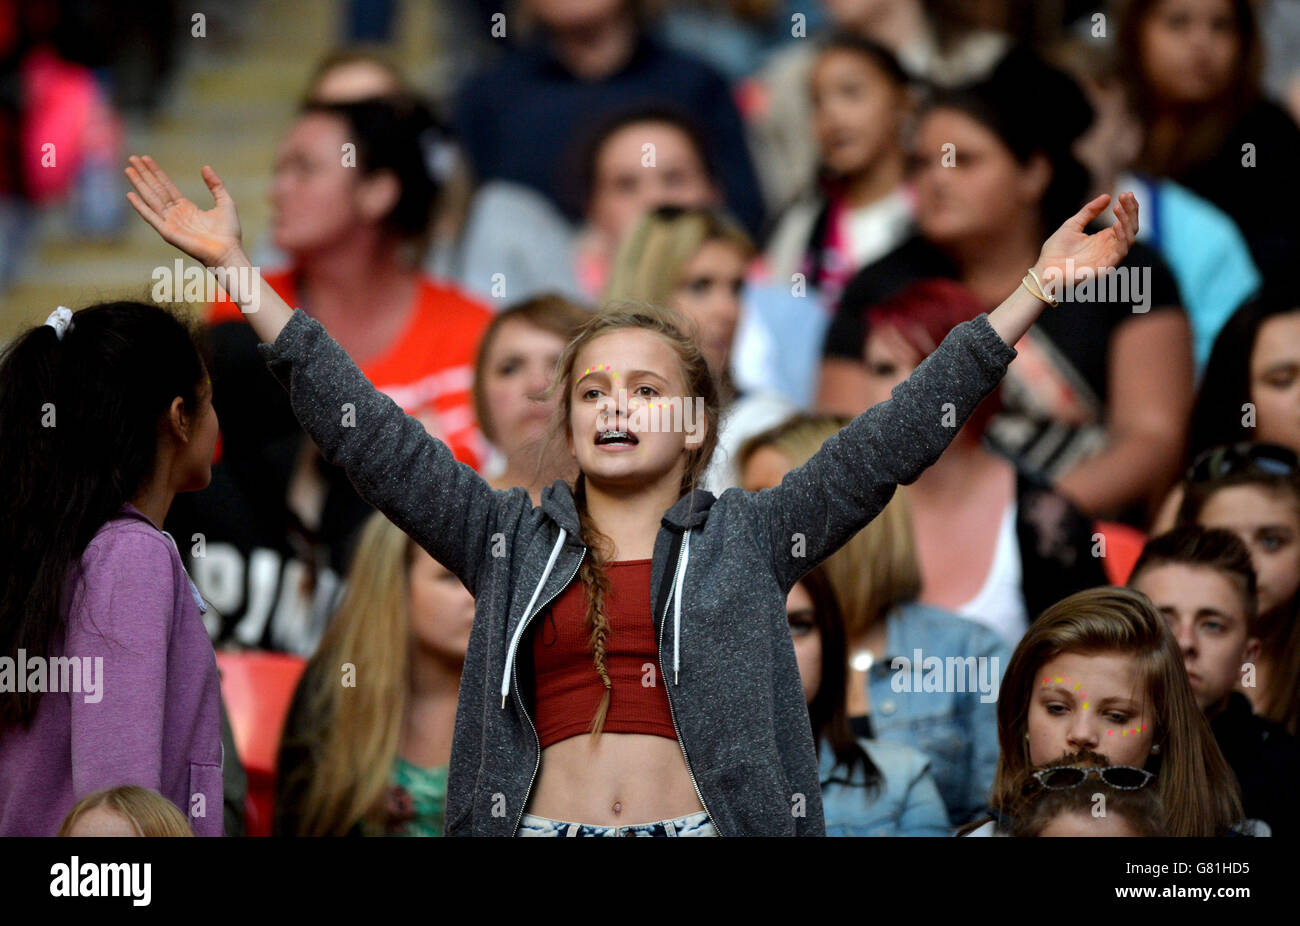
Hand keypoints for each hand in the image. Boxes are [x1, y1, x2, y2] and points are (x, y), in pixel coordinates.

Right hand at [125, 155, 242, 266]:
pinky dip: (140, 206)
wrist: (228, 252)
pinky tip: (130, 195)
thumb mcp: (225, 202)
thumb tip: (205, 167)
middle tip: (132, 158)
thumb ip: (215, 185)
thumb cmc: (229, 232)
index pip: (166, 186)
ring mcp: (170, 223)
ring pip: (151, 199)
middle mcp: (175, 214)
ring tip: (128, 170)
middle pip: (156, 189)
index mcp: (186, 208)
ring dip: (139, 184)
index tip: (146, 158)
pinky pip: (151, 217)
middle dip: (144, 174)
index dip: (156, 172)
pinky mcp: (168, 232)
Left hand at [1032, 192, 1138, 297]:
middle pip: (1130, 228)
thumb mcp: (1073, 225)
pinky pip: (1120, 252)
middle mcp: (1109, 248)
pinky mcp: (1105, 268)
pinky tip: (1117, 224)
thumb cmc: (1056, 251)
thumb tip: (1107, 196)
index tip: (1126, 192)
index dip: (1128, 208)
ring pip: (1129, 239)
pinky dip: (1121, 238)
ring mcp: (1108, 258)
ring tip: (1119, 208)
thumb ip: (1089, 211)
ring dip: (1127, 222)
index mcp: (1104, 239)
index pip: (1124, 222)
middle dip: (1130, 211)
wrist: (1044, 270)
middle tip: (1125, 196)